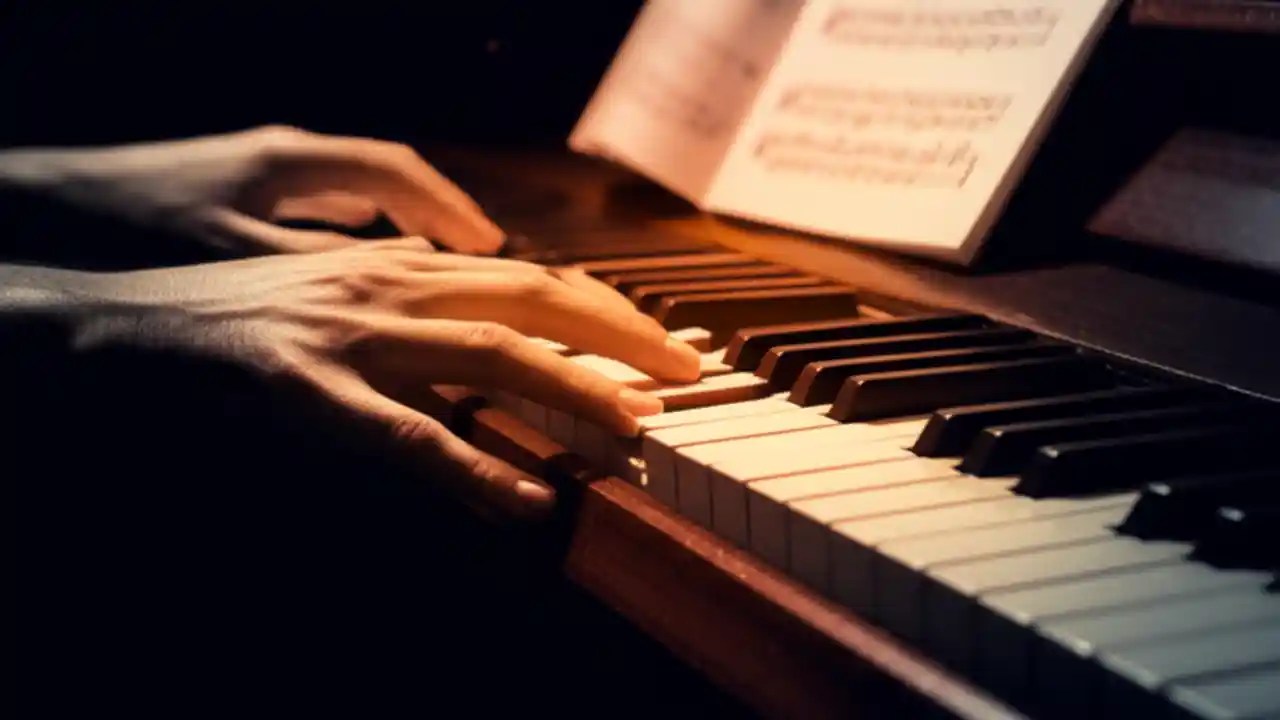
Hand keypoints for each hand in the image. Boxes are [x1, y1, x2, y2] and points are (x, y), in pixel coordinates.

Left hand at [0, 125, 503, 255]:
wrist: (42, 209)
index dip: (451, 208)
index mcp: (287, 163)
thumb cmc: (130, 232)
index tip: (494, 244)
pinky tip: (369, 260)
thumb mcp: (230, 258)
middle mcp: (282, 158)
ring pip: (354, 191)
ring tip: (446, 260)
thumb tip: (400, 272)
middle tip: (491, 252)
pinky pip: (320, 208)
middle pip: (387, 174)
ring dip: (405, 222)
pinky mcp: (236, 197)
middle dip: (442, 212)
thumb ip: (320, 263)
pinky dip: (359, 231)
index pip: (395, 172)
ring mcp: (259, 175)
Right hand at [58, 239, 700, 519]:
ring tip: (640, 428)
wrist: (126, 326)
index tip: (670, 344)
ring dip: (576, 390)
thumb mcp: (344, 300)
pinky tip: (527, 501)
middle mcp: (390, 284)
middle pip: (535, 295)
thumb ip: (421, 315)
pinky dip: (476, 469)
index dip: (610, 309)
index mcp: (402, 265)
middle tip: (691, 376)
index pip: (532, 275)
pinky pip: (409, 435)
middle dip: (623, 334)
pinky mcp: (307, 391)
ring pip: (490, 352)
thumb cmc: (243, 321)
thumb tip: (500, 340)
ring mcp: (351, 334)